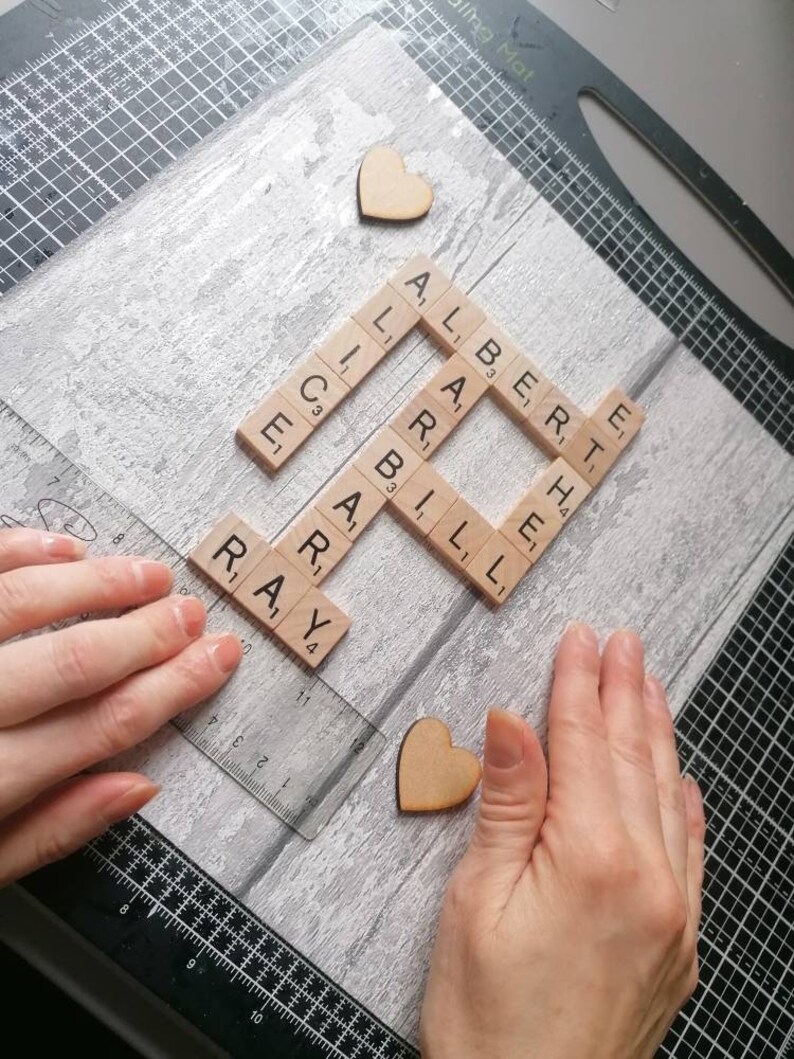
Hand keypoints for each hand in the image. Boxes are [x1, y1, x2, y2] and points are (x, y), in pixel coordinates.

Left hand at [0, 528, 241, 885]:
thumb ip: (52, 830)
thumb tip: (137, 790)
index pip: (104, 724)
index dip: (173, 687)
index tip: (216, 660)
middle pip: (77, 660)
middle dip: (149, 634)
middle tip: (192, 615)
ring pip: (24, 604)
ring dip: (98, 584)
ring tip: (148, 576)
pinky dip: (19, 551)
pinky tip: (64, 548)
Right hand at [420, 625, 705, 1058]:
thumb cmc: (489, 1022)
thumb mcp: (477, 901)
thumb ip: (507, 803)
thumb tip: (512, 722)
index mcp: (593, 858)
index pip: (583, 745)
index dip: (578, 686)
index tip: (580, 640)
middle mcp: (648, 878)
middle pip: (631, 760)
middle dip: (623, 692)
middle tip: (622, 641)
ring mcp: (672, 914)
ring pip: (667, 797)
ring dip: (654, 734)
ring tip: (649, 684)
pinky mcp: (678, 946)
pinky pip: (691, 853)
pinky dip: (684, 805)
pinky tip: (682, 778)